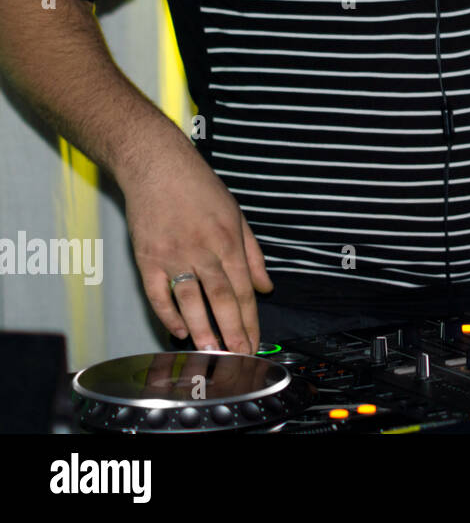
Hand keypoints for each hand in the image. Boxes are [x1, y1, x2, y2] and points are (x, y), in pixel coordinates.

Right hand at [121, 141, 271, 353]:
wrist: (157, 167)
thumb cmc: (201, 189)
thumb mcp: (237, 216)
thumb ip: (253, 254)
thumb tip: (267, 288)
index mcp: (228, 240)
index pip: (244, 289)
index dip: (250, 319)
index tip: (256, 342)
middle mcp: (203, 250)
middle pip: (221, 298)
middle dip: (232, 331)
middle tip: (239, 357)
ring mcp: (173, 255)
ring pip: (190, 300)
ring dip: (201, 330)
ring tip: (212, 354)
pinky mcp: (147, 258)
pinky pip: (158, 293)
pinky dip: (168, 314)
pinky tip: (178, 331)